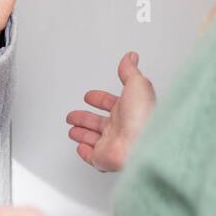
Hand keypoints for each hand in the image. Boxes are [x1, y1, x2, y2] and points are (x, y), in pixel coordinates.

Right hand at [64, 51, 155, 171]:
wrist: (142, 143)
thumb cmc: (143, 117)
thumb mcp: (137, 85)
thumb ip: (130, 71)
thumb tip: (131, 57)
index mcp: (127, 110)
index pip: (110, 104)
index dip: (99, 99)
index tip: (90, 96)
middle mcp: (120, 128)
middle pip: (98, 123)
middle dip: (84, 118)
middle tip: (74, 115)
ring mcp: (112, 144)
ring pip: (93, 139)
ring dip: (81, 134)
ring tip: (72, 130)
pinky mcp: (104, 158)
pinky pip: (92, 157)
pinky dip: (84, 152)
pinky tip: (81, 147)